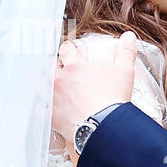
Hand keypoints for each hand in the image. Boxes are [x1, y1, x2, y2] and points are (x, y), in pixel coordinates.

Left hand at [51, 30, 137, 147]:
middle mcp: (59, 79)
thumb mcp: (124, 72)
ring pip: (41, 85)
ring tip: (53, 86)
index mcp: (75, 66)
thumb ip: (125, 52)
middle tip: (63, 69)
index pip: (65, 48)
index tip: (71, 51)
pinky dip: (41, 108)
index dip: (68, 48)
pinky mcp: (50, 116)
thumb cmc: (113, 102)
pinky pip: (38, 110)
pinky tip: (45, 108)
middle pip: (50, 65)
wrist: (106, 128)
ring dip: (46, 84)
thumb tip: (128, 37)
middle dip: (56, 65)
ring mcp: (52, 98)